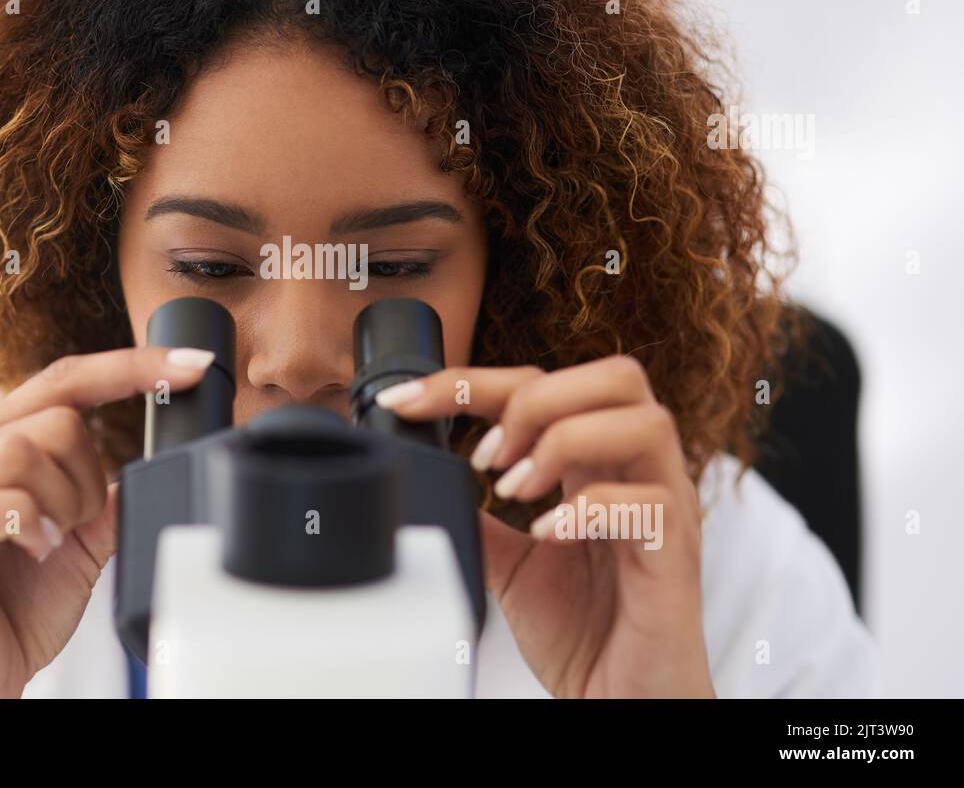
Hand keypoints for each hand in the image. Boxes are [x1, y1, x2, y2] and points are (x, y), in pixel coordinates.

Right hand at [0, 345, 215, 697]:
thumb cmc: (15, 608)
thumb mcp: (82, 542)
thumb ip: (106, 496)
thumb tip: (157, 460)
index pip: (66, 378)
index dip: (134, 366)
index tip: (197, 367)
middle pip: (60, 414)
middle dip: (90, 477)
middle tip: (72, 528)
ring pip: (32, 447)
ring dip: (64, 505)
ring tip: (47, 545)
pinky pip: (1, 499)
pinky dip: (34, 526)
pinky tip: (35, 551)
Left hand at [375, 356, 715, 697]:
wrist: (622, 706)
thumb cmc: (586, 633)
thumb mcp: (511, 562)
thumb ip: (481, 515)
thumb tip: (427, 476)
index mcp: (600, 464)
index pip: (546, 384)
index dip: (472, 382)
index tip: (406, 401)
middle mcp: (639, 474)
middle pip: (617, 376)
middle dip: (536, 397)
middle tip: (488, 454)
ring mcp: (665, 510)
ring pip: (647, 421)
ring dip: (564, 441)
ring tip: (514, 488)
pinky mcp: (675, 558)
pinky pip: (651, 503)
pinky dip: (588, 507)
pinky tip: (548, 533)